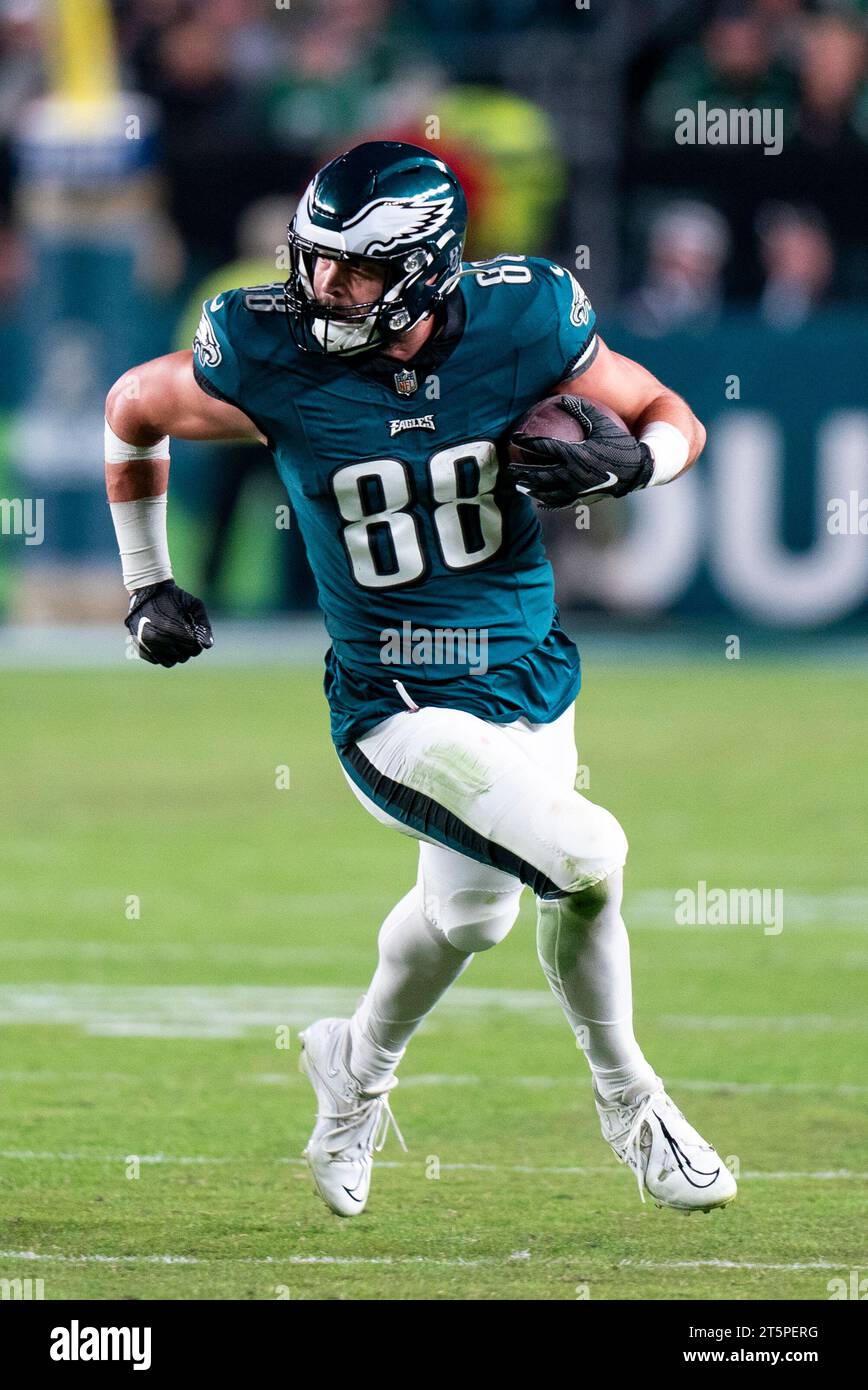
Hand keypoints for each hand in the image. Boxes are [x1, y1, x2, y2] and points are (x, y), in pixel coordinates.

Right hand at [126, 580, 212, 666]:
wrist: (146, 590)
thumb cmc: (173, 597)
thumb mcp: (194, 604)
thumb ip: (204, 625)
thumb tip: (207, 646)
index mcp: (172, 628)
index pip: (193, 648)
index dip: (198, 643)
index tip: (195, 635)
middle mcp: (158, 639)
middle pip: (183, 656)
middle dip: (188, 648)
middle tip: (186, 637)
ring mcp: (146, 644)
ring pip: (170, 662)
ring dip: (176, 654)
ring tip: (176, 641)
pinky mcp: (139, 647)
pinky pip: (157, 660)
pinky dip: (163, 654)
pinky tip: (165, 643)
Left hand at [508, 396, 653, 508]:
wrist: (638, 469)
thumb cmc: (620, 443)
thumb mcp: (602, 424)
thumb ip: (582, 410)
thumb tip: (563, 398)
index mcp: (574, 453)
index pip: (543, 447)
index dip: (526, 442)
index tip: (513, 438)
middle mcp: (572, 473)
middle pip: (539, 474)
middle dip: (521, 471)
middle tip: (508, 468)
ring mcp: (576, 488)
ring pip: (547, 491)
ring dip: (530, 488)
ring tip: (518, 486)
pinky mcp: (583, 498)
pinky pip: (561, 501)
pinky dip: (548, 501)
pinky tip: (539, 501)